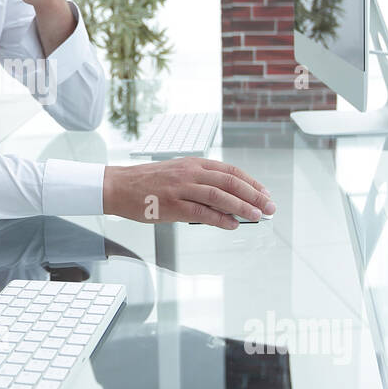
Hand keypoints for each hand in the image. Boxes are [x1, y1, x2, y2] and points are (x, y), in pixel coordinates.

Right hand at [103, 158, 275, 229]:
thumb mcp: (176, 173)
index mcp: (192, 163)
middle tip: (269, 206)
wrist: (118, 186)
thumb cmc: (146, 182)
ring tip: (257, 215)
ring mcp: (181, 188)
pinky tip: (232, 225)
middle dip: (254, 194)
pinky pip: (202, 213)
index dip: (251, 182)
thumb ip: (198, 182)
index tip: (264, 193)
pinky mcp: (172, 205)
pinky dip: (220, 219)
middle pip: (230, 182)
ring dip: (242, 206)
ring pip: (219, 196)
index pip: (230, 171)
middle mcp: (189, 173)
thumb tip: (224, 200)